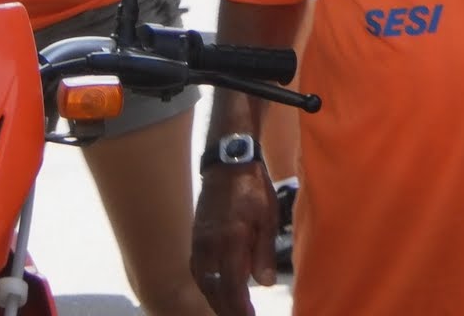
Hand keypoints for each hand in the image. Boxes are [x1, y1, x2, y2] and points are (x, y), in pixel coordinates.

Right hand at [191, 161, 277, 315]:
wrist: (228, 163)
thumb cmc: (253, 187)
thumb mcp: (267, 217)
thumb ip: (264, 252)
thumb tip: (264, 284)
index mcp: (230, 241)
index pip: (232, 286)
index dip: (239, 308)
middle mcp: (209, 246)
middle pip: (214, 289)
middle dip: (227, 309)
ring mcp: (199, 242)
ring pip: (203, 282)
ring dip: (215, 299)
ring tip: (230, 310)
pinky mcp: (196, 237)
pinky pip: (198, 270)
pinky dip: (207, 284)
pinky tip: (215, 289)